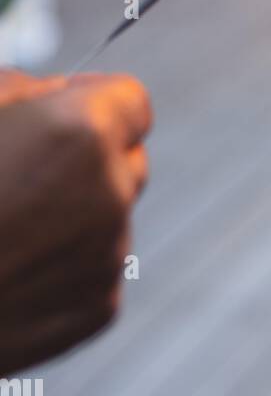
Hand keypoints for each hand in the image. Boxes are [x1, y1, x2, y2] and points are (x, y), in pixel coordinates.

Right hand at [0, 70, 150, 375]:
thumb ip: (28, 88)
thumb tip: (57, 92)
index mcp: (84, 131)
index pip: (133, 101)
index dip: (95, 103)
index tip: (65, 115)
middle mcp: (110, 190)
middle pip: (128, 160)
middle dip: (93, 161)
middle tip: (30, 175)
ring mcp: (109, 253)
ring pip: (109, 217)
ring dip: (75, 216)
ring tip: (9, 228)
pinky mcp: (99, 306)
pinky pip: (95, 269)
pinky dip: (65, 268)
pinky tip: (14, 268)